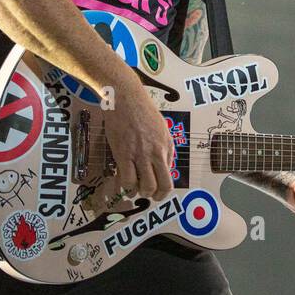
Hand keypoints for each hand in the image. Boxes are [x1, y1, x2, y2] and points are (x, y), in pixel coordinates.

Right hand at [100, 73, 174, 202]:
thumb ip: (164, 148)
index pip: (170, 177)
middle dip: (155, 196)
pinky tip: (124, 184)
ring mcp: (140, 154)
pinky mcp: (124, 154)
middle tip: (148, 194)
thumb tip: (164, 166)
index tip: (157, 191)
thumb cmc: (142, 110)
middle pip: (162, 185)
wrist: (126, 98)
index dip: (164, 189)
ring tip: (134, 188)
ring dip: (140, 192)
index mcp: (167, 146)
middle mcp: (156, 152)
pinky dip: (126, 187)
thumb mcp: (161, 128)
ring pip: (145, 186)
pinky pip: (127, 180)